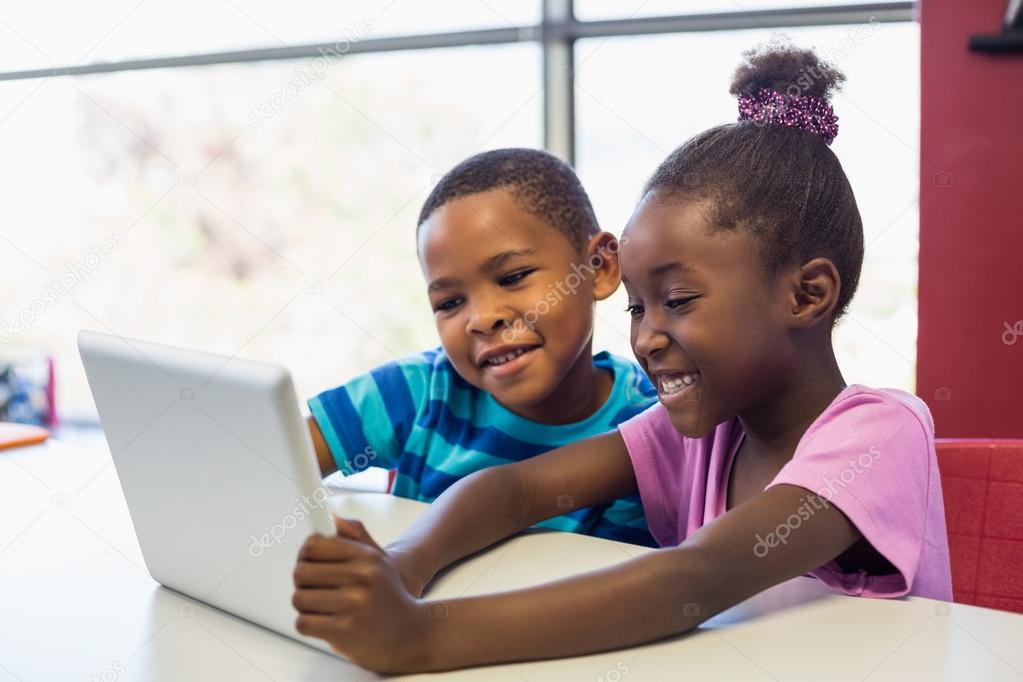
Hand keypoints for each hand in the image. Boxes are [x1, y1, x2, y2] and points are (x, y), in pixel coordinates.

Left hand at [292, 517, 433, 671]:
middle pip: (301, 572)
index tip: (308, 564)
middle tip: (314, 590)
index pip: (314, 546)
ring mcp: (354, 604)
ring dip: (305, 606)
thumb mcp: (379, 561)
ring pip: (299, 598)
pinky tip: (323, 624)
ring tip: (321, 608)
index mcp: (367, 557)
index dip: (304, 556)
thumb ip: (356, 537)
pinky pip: (303, 623)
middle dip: (302, 583)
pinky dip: (308, 625)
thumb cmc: (389, 597)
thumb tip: (335, 518)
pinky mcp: (345, 630)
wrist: (411, 633)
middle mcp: (362, 577)